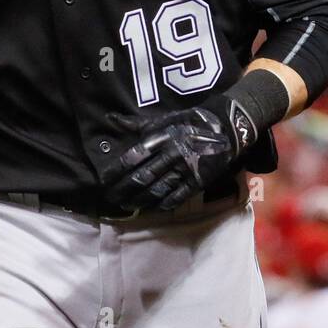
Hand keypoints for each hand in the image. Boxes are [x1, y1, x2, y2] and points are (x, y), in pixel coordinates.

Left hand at [105, 94, 255, 211]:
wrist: (223, 129)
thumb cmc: (187, 122)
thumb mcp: (162, 120)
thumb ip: (135, 124)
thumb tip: (110, 118)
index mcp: (161, 138)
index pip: (133, 157)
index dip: (117, 170)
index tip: (104, 180)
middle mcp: (171, 155)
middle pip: (142, 177)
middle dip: (124, 190)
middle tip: (110, 198)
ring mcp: (184, 170)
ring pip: (157, 190)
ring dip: (139, 200)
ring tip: (126, 206)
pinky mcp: (196, 182)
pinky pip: (176, 197)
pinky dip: (162, 205)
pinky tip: (150, 209)